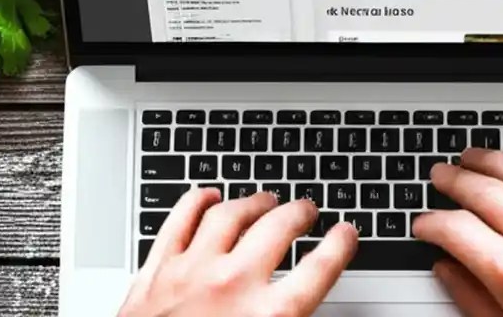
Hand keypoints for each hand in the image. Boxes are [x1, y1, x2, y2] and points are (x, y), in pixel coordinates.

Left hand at [119, 189, 357, 316]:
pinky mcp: (156, 271)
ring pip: (229, 214)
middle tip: (307, 210)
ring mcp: (191, 273)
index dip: (339, 246)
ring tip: (265, 200)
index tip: (345, 234)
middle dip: (299, 213)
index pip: (318, 270)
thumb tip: (299, 307)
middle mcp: (232, 287)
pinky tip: (209, 196)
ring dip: (253, 202)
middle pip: (278, 229)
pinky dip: (196, 202)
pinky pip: (179, 221)